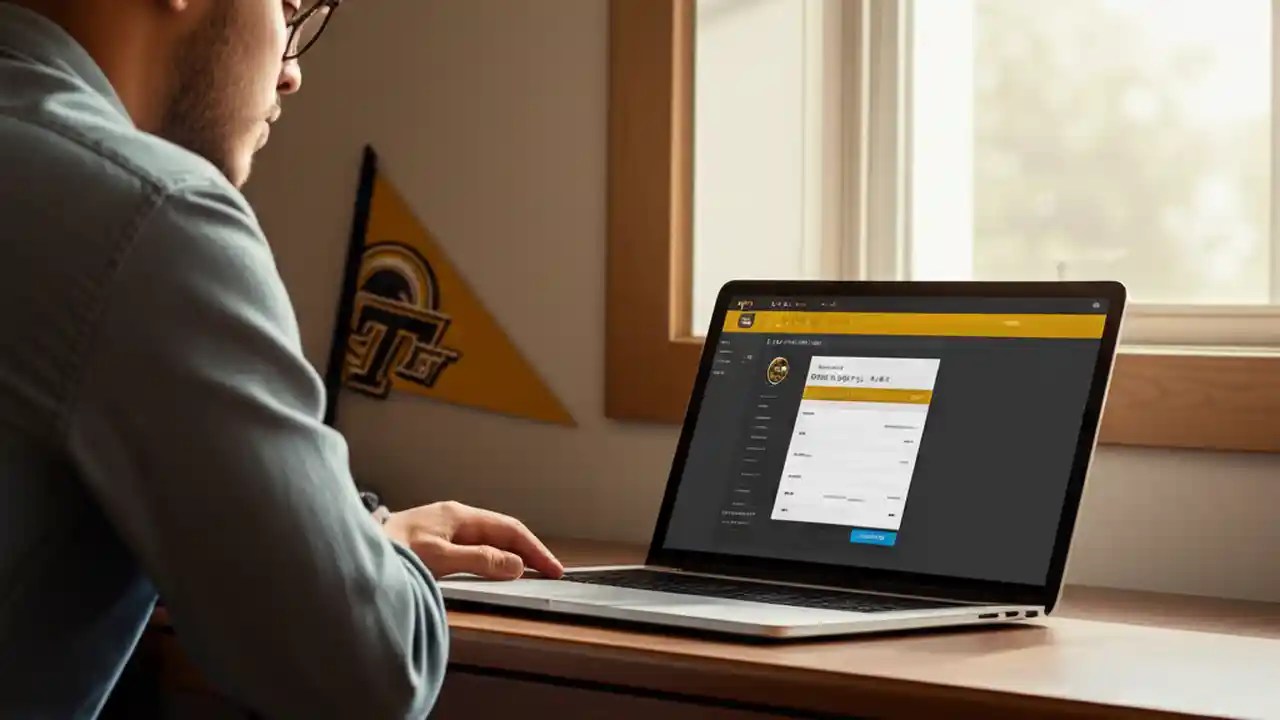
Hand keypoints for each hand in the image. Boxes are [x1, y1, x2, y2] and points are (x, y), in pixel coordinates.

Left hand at [382, 501, 564, 580]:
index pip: (510, 529)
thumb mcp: (441, 558)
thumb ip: (480, 560)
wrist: (355, 548)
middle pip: (502, 532)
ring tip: (530, 572)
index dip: (535, 549)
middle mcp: (456, 517)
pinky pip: (475, 546)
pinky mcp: (435, 539)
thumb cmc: (393, 550)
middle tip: (550, 572)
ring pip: (489, 538)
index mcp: (461, 515)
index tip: (553, 568)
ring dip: (512, 554)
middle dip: (528, 551)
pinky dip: (493, 556)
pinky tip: (495, 568)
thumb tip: (516, 565)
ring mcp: (445, 527)